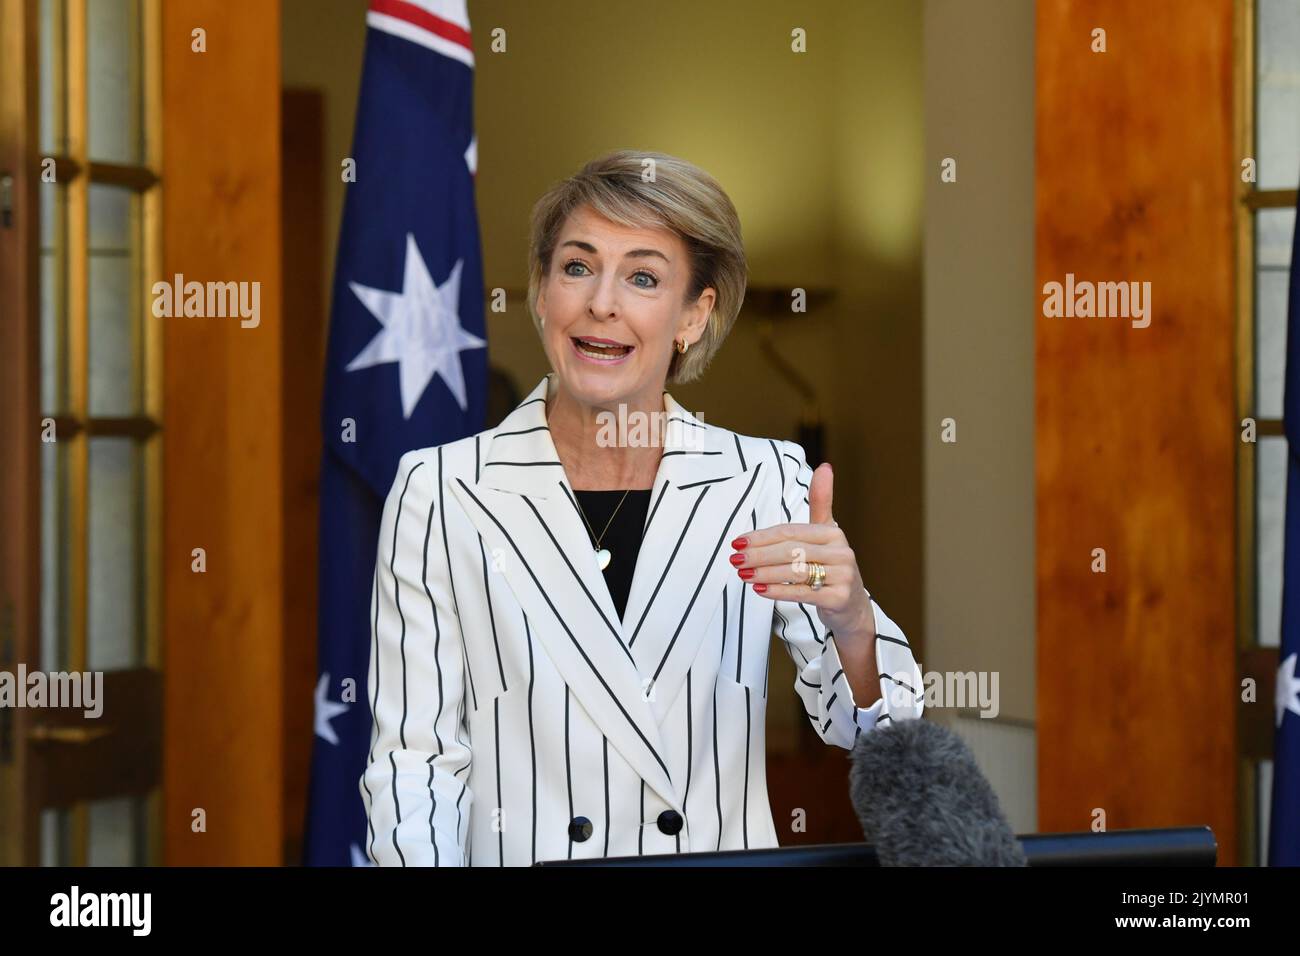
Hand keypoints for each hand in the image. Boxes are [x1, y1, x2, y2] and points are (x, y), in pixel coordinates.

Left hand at [728, 462, 875, 639]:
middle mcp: (841, 552)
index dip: (762, 536)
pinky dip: (778, 591)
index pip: (791, 532)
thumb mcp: (827, 533)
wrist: (851, 606)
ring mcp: (843, 576)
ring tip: (742, 574)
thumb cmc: (831, 566)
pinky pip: (803, 593)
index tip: (738, 541)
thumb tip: (825, 466)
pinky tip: (759, 590)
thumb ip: (821, 502)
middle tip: (735, 559)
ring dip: (764, 573)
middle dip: (759, 555)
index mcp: (833, 533)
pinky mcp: (839, 598)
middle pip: (791, 551)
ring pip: (795, 571)